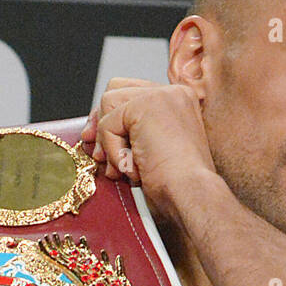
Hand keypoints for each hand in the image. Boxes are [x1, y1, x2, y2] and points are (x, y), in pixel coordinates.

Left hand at [84, 78, 218, 221]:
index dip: (111, 118)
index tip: (100, 145)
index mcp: (178, 102)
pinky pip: (108, 124)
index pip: (132, 94)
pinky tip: (131, 169)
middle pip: (115, 91)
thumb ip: (132, 134)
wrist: (191, 194)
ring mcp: (160, 95)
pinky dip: (112, 152)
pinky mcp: (144, 106)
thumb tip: (94, 131)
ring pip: (108, 105)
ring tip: (123, 168)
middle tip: (98, 154)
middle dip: (101, 124)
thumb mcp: (152, 153)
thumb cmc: (177, 187)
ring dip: (109, 143)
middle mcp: (172, 93)